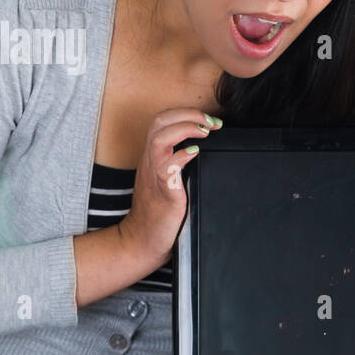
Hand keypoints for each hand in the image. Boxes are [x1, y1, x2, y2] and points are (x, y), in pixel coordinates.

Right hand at [117, 109, 218, 267]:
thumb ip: (179, 164)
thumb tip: (204, 152)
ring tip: (205, 132)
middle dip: (187, 114)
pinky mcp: (163, 192)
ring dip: (184, 129)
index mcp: (153, 156)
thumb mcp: (168, 181)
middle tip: (211, 122)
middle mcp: (150, 161)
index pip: (162, 121)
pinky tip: (195, 153)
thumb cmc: (158, 212)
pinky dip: (181, 157)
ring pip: (159, 139)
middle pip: (159, 122)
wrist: (143, 240)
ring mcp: (154, 175)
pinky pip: (166, 168)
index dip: (185, 114)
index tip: (209, 120)